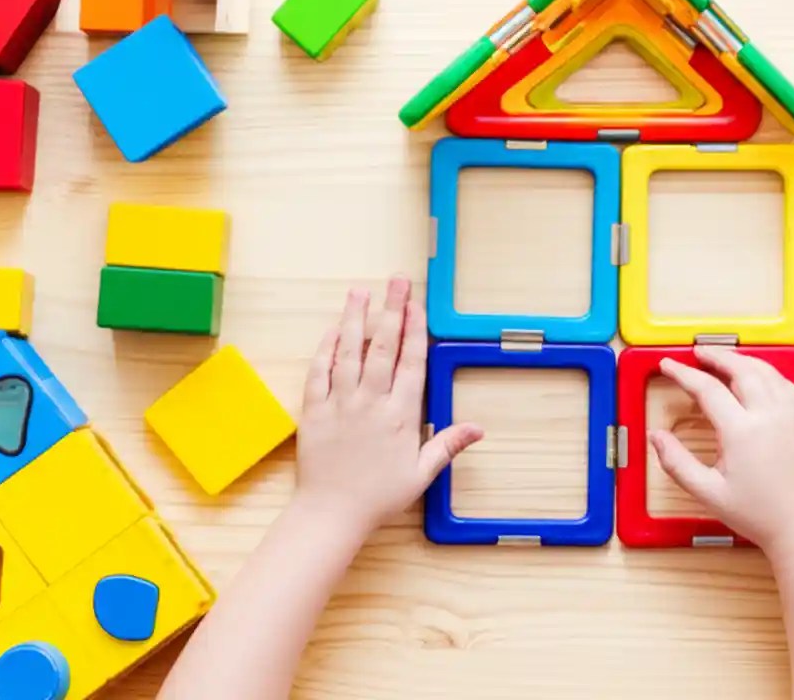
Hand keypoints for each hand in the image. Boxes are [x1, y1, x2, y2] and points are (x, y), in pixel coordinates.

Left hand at [295, 276, 483, 531]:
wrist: (332, 513)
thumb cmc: (379, 496)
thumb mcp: (421, 474)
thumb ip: (447, 445)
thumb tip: (478, 428)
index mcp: (400, 416)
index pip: (411, 364)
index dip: (415, 331)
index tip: (417, 306)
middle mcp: (371, 403)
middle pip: (383, 347)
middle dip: (391, 310)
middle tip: (397, 280)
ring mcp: (341, 404)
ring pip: (349, 352)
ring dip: (355, 319)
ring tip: (361, 291)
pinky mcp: (315, 410)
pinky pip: (320, 372)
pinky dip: (326, 348)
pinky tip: (333, 329)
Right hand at [649, 345, 793, 559]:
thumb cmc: (758, 515)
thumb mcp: (708, 492)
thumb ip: (676, 462)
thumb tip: (655, 436)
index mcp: (742, 432)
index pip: (707, 389)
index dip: (683, 374)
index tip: (668, 366)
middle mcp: (770, 416)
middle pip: (741, 370)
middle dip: (715, 356)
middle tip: (697, 352)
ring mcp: (793, 416)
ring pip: (767, 372)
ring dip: (743, 360)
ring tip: (725, 358)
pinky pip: (788, 385)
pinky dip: (769, 373)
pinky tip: (760, 376)